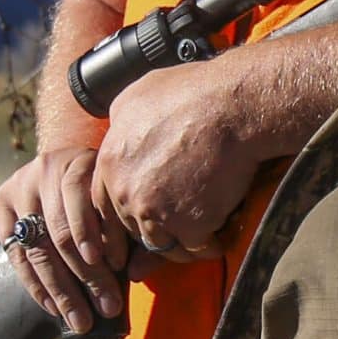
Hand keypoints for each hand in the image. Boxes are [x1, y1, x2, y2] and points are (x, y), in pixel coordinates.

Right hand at [0, 142, 127, 335]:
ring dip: (62, 291)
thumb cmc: (104, 191)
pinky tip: (53, 308)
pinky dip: (37, 287)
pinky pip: (17, 255)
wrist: (67, 163)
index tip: (118, 266)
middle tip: (107, 308)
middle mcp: (45, 169)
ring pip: (38, 249)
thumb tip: (133, 273)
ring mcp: (20, 186)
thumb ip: (127, 228)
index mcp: (79, 160)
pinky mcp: (2, 202)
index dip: (97, 234)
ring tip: (80, 320)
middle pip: (60, 231)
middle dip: (87, 276)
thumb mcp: (118, 199)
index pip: (84, 198)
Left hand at [92, 60, 267, 259]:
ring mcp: (153, 212)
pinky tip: (224, 234)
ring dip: (183, 241)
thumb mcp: (140, 93)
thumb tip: (120, 128)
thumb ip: (122, 119)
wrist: (233, 106)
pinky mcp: (187, 227)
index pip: (104, 201)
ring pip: (162, 244)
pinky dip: (211, 244)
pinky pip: (196, 248)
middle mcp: (124, 190)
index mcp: (110, 161)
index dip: (126, 211)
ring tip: (205, 234)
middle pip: (131, 226)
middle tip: (178, 229)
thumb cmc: (193, 90)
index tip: (143, 217)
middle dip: (154, 229)